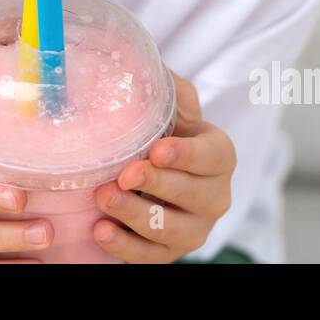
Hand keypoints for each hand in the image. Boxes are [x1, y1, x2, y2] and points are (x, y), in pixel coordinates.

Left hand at [90, 69, 235, 261]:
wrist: (149, 171)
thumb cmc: (160, 130)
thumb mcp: (169, 101)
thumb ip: (164, 84)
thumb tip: (138, 63)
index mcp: (219, 155)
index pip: (212, 156)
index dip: (186, 155)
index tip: (158, 150)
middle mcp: (215, 196)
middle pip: (193, 195)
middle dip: (157, 185)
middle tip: (124, 174)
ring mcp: (193, 228)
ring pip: (171, 229)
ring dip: (135, 214)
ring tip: (104, 197)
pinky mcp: (167, 252)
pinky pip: (149, 256)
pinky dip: (125, 247)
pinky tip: (101, 230)